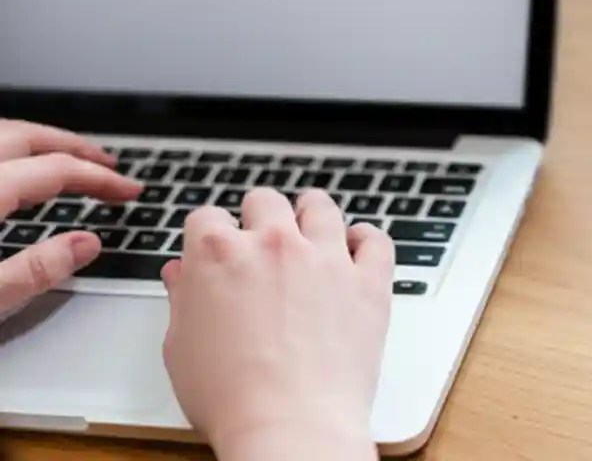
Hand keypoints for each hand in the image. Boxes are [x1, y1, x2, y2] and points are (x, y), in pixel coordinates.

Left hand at [0, 120, 140, 313]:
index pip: (56, 169)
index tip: (129, 191)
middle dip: (74, 147)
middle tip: (107, 164)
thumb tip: (86, 245)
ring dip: (38, 141)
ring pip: (1, 135)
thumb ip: (33, 271)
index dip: (101, 179)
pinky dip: (10, 150)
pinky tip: (14, 169)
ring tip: (63, 156)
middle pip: (27, 137)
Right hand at [161, 190, 392, 460]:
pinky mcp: (368, 280)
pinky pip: (376, 238)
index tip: (216, 246)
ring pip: (320, 206)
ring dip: (311, 214)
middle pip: (264, 200)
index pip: (207, 216)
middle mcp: (273, 244)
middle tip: (261, 239)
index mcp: (218, 253)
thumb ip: (182, 298)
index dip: (209, 233)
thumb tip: (182, 273)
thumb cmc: (231, 397)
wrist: (290, 425)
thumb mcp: (181, 347)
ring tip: (310, 228)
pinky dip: (366, 238)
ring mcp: (325, 258)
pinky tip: (357, 247)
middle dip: (258, 216)